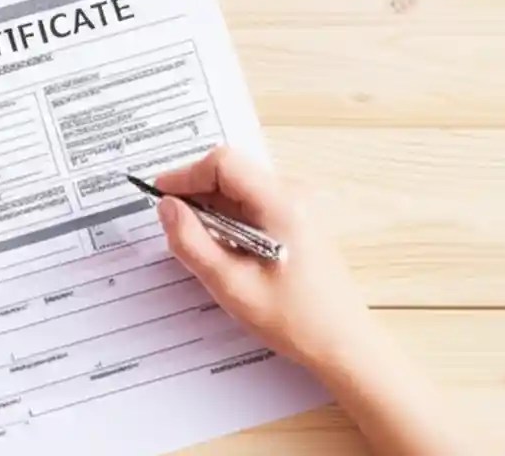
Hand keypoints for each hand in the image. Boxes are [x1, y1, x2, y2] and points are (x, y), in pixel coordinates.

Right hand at [155, 147, 380, 371]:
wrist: (342, 342)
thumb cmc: (294, 319)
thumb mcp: (231, 284)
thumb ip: (192, 242)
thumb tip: (166, 208)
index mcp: (281, 203)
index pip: (223, 163)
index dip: (186, 176)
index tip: (162, 199)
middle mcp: (293, 194)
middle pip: (230, 172)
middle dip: (196, 193)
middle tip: (175, 226)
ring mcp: (298, 204)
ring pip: (239, 188)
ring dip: (212, 208)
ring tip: (201, 245)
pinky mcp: (297, 218)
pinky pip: (252, 203)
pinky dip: (229, 218)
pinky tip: (224, 250)